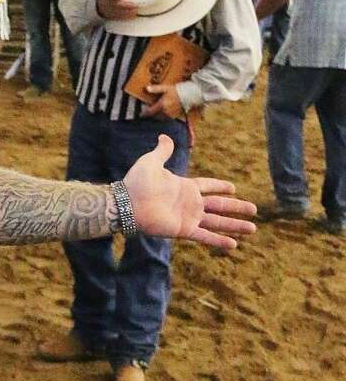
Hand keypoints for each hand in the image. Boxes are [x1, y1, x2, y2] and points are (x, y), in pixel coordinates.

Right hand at [96, 0, 137, 20]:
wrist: (98, 6)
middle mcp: (110, 3)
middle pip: (117, 5)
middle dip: (126, 5)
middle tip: (135, 4)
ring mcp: (112, 10)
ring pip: (120, 12)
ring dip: (128, 12)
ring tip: (137, 9)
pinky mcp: (114, 15)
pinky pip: (121, 17)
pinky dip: (128, 16)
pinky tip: (135, 14)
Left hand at [122, 137, 255, 250]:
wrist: (126, 203)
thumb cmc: (137, 183)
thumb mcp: (151, 162)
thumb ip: (162, 151)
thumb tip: (164, 136)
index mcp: (185, 186)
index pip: (208, 186)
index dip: (220, 186)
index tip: (233, 187)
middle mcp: (190, 203)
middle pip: (220, 205)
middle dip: (237, 208)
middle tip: (254, 209)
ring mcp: (188, 217)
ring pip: (218, 222)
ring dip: (235, 225)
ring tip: (253, 228)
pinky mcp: (184, 229)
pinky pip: (206, 235)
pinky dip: (219, 240)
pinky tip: (234, 244)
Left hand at [143, 84, 186, 118]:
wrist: (190, 95)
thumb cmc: (177, 91)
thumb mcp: (166, 88)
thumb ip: (156, 89)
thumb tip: (147, 88)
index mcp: (162, 105)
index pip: (150, 112)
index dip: (144, 114)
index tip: (140, 115)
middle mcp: (165, 111)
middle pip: (155, 116)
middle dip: (151, 115)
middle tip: (148, 112)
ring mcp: (170, 114)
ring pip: (160, 118)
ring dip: (157, 116)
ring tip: (155, 113)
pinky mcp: (175, 115)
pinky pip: (166, 118)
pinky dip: (163, 116)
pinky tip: (164, 112)